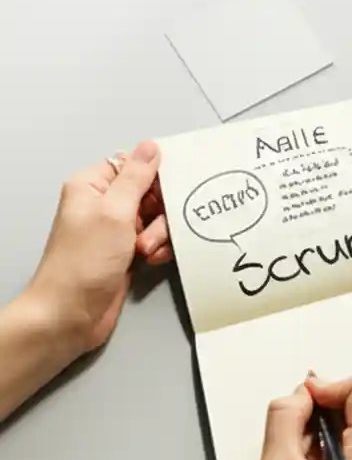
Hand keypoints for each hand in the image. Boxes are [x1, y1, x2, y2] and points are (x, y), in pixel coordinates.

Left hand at [23, 141, 171, 354]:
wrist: (71, 313)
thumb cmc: (85, 261)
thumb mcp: (114, 212)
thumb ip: (136, 176)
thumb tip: (151, 146)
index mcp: (92, 186)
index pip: (134, 165)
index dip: (156, 177)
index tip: (171, 191)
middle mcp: (104, 204)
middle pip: (151, 192)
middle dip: (161, 212)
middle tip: (152, 230)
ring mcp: (116, 229)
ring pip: (158, 218)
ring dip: (160, 234)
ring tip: (146, 250)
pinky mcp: (127, 251)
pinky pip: (156, 239)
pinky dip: (159, 249)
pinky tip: (150, 260)